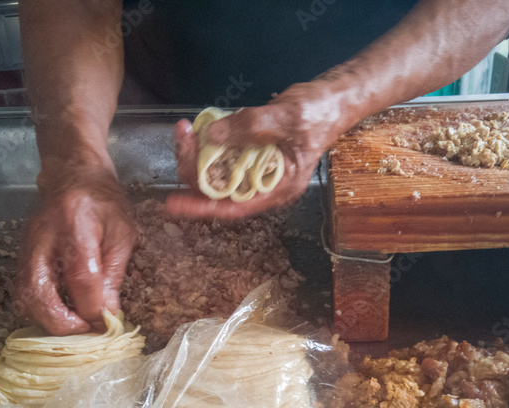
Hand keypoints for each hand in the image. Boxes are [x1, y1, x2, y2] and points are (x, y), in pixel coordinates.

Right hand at [16, 170, 136, 334]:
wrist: (71, 174)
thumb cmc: (103, 202)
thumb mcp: (122, 232)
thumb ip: (113, 273)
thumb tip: (109, 314)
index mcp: (75, 225)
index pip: (80, 277)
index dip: (92, 308)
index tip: (105, 326)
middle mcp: (44, 237)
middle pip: (39, 290)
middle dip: (61, 323)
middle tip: (84, 333)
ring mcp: (27, 246)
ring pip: (24, 294)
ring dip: (47, 320)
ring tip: (72, 328)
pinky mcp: (20, 254)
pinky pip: (22, 290)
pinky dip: (38, 310)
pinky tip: (59, 315)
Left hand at [167, 83, 345, 218]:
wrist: (333, 99)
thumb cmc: (319, 112)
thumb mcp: (286, 117)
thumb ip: (250, 126)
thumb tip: (212, 135)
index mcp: (278, 189)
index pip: (234, 207)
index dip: (203, 207)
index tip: (175, 203)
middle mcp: (264, 185)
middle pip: (219, 190)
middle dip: (194, 167)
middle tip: (183, 136)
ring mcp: (256, 170)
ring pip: (217, 174)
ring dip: (196, 154)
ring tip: (185, 130)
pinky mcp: (251, 154)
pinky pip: (222, 157)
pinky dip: (207, 145)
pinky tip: (197, 129)